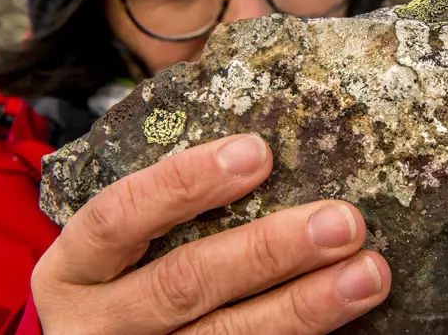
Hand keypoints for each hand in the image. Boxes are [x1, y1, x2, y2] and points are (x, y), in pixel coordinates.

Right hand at [32, 134, 390, 333]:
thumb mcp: (132, 239)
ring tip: (369, 273)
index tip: (259, 152)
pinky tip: (347, 314)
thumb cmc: (132, 274)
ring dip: (304, 306)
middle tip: (345, 221)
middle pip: (185, 283)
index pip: (121, 216)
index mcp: (78, 265)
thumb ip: (180, 194)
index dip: (186, 183)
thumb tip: (270, 131)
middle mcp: (97, 321)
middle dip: (269, 250)